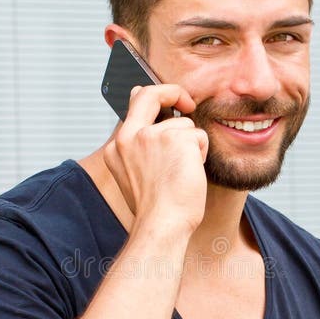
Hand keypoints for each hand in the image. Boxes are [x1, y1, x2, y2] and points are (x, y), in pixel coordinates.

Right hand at [103, 83, 208, 235]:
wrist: (162, 226)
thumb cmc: (154, 209)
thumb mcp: (136, 175)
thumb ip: (139, 147)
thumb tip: (147, 120)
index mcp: (117, 147)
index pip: (134, 105)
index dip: (155, 98)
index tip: (169, 104)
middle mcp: (130, 137)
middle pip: (150, 94)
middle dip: (172, 92)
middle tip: (188, 103)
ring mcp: (152, 136)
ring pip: (184, 126)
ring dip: (192, 147)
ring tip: (182, 173)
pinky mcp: (176, 139)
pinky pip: (199, 136)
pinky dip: (201, 154)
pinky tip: (190, 174)